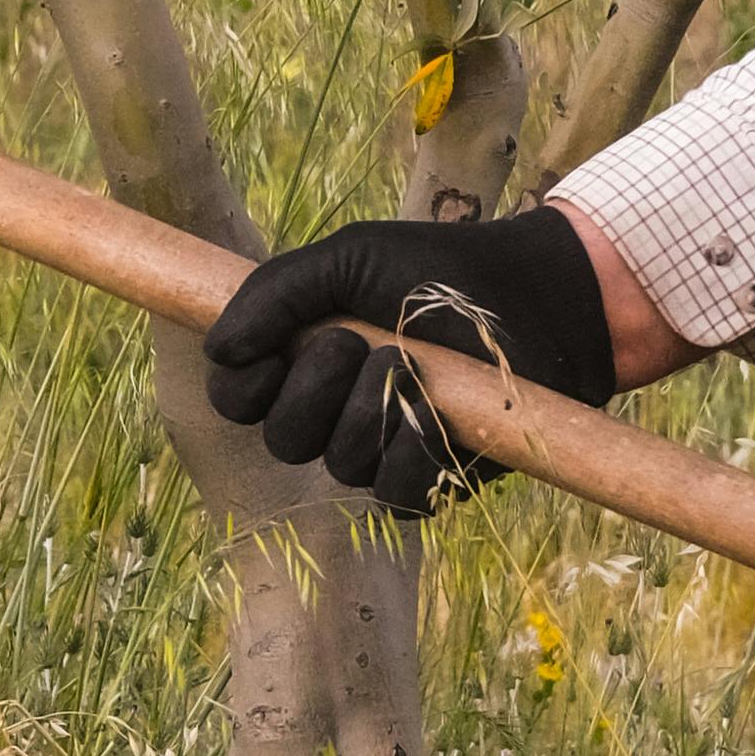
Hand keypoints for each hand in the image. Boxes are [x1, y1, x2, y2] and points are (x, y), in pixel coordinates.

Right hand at [201, 206, 619, 519]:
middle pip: (281, 438)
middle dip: (312, 389)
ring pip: (339, 463)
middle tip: (355, 343)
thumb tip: (217, 348)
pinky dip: (409, 453)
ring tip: (412, 362)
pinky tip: (436, 410)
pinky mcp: (433, 479)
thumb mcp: (348, 258)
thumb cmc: (439, 269)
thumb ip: (277, 292)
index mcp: (301, 359)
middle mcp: (334, 411)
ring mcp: (382, 448)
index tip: (277, 349)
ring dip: (370, 409)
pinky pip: (393, 497)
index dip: (244, 385)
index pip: (236, 399)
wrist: (536, 294)